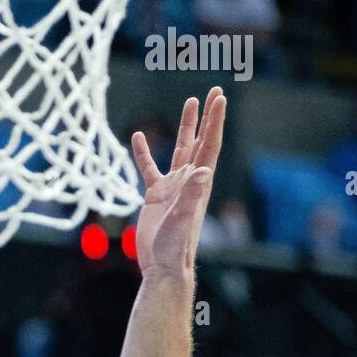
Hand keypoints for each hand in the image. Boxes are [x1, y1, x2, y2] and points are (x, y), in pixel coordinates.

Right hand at [131, 88, 226, 276]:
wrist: (162, 265)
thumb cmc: (175, 246)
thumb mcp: (183, 218)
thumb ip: (192, 194)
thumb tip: (203, 170)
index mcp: (199, 182)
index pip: (210, 145)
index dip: (215, 121)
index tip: (219, 97)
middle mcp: (189, 179)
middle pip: (201, 141)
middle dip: (208, 117)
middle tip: (214, 92)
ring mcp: (173, 186)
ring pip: (181, 149)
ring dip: (186, 126)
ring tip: (189, 102)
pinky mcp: (156, 194)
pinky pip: (149, 168)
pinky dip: (144, 152)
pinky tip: (137, 136)